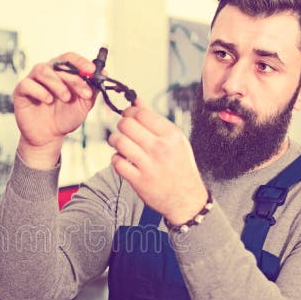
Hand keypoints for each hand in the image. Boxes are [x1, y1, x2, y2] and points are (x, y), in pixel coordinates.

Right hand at [13, 52, 97, 167]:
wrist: (49, 137)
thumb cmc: (64, 118)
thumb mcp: (83, 105)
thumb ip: (93, 89)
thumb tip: (104, 73)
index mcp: (61, 72)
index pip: (70, 58)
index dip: (81, 62)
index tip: (91, 70)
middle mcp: (47, 72)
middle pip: (58, 65)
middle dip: (74, 79)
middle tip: (84, 93)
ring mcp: (33, 80)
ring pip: (43, 70)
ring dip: (57, 84)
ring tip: (66, 98)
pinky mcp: (21, 91)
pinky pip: (27, 84)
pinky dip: (39, 91)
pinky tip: (48, 100)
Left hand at [108, 102, 208, 223]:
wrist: (186, 199)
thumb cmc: (180, 166)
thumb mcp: (174, 140)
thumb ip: (154, 120)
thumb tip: (136, 100)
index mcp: (171, 135)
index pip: (140, 113)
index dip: (129, 112)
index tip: (128, 116)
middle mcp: (160, 148)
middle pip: (126, 124)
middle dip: (120, 125)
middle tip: (123, 130)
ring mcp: (149, 165)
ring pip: (118, 142)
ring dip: (114, 141)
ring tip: (119, 144)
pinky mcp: (139, 181)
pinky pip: (117, 162)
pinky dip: (116, 159)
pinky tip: (123, 159)